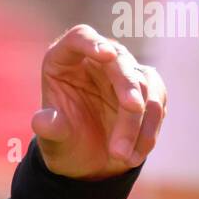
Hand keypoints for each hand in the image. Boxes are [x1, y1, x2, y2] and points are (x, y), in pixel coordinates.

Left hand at [31, 25, 166, 179]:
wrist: (87, 162)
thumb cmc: (64, 143)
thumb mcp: (52, 140)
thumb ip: (49, 129)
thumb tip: (42, 121)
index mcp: (65, 60)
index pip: (80, 37)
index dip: (92, 43)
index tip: (107, 54)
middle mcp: (98, 60)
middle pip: (119, 63)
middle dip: (128, 89)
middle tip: (133, 109)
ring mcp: (125, 73)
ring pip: (144, 86)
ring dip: (138, 122)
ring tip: (122, 156)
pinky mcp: (147, 89)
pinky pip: (157, 104)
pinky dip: (148, 131)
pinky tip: (135, 155)